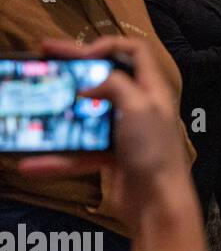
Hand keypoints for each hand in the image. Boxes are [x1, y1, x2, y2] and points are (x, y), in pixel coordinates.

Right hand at [19, 37, 193, 234]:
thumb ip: (115, 85)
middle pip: (105, 77)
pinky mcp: (112, 156)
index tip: (81, 54)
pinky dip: (58, 158)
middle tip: (45, 54)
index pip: (135, 52)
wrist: (158, 204)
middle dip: (75, 67)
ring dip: (61, 112)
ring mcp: (124, 131)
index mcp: (152, 89)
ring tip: (34, 103)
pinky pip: (80, 150)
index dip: (109, 46)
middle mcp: (140, 106)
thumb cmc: (154, 151)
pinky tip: (33, 164)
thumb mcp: (139, 107)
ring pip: (87, 114)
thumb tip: (88, 84)